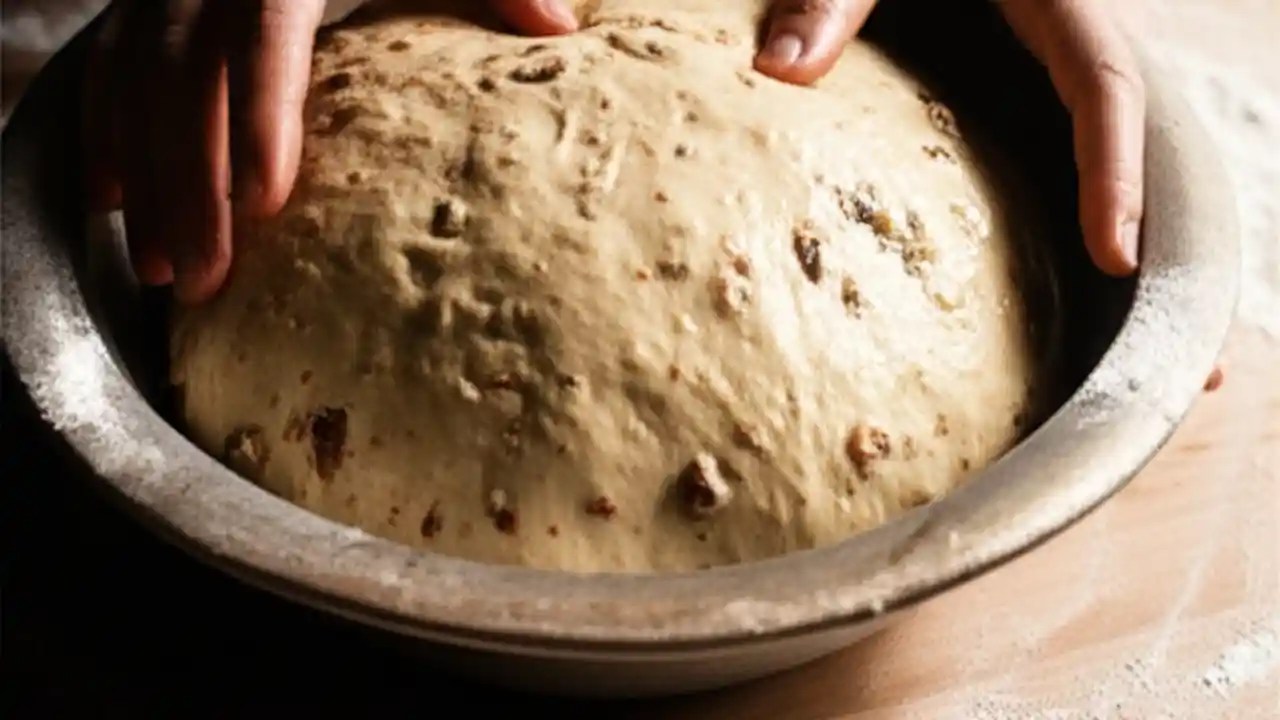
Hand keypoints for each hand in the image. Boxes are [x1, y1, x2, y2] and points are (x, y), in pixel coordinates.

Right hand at [83, 0, 577, 303]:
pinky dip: (105, 132)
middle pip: (185, 79)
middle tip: (205, 281)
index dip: (258, 117)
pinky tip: (111, 204)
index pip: (262, 38)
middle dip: (192, 185)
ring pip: (134, 82)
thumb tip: (562, 27)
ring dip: (146, 181)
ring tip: (164, 273)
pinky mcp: (141, 0)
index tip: (268, 202)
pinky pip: (106, 66)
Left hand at [750, 1, 1231, 390]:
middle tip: (1189, 372)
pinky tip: (1072, 317)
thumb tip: (776, 72)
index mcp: (1056, 3)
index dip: (1118, 172)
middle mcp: (1067, 50)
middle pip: (1139, 155)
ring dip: (1142, 268)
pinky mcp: (1017, 102)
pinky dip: (1082, 240)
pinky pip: (1062, 169)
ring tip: (1156, 381)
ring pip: (1111, 174)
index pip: (1103, 87)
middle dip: (1168, 254)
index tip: (1118, 258)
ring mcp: (1046, 83)